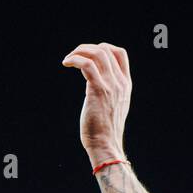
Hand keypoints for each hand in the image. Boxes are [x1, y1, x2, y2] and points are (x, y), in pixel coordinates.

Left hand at [62, 43, 130, 165]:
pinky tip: (66, 64)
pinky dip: (74, 59)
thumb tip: (94, 80)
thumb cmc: (105, 129)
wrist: (106, 145)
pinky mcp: (98, 90)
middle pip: (106, 50)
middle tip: (74, 58)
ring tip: (68, 60)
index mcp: (126, 86)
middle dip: (86, 48)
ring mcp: (111, 87)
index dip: (102, 48)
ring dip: (79, 51)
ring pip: (97, 54)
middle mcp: (120, 84)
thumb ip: (109, 90)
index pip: (120, 54)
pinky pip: (87, 65)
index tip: (88, 56)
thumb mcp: (113, 105)